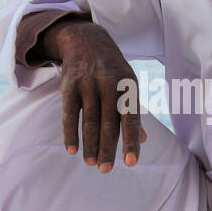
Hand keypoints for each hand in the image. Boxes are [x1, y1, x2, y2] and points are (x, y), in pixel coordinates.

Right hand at [41, 18, 146, 171]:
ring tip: (91, 163)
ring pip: (89, 120)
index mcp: (128, 85)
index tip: (131, 163)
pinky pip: (69, 114)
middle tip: (106, 170)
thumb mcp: (128, 84)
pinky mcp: (69, 86)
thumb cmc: (112, 70)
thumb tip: (143, 140)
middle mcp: (109, 84)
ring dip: (89, 145)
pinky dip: (70, 133)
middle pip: (108, 123)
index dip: (131, 141)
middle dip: (107, 148)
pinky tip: (72, 149)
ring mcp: (88, 84)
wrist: (86, 40)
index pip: (131, 118)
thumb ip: (132, 112)